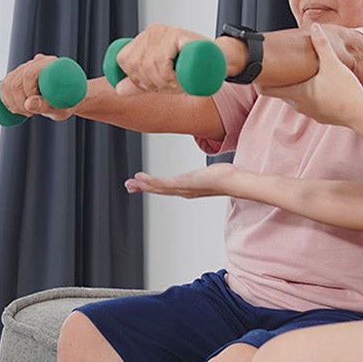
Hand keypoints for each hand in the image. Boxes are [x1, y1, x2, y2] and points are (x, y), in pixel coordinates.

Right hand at [0, 54, 73, 120]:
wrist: (71, 99)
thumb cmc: (68, 102)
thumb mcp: (59, 107)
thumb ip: (45, 106)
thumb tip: (28, 103)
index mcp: (50, 64)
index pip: (29, 73)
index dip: (27, 92)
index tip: (34, 108)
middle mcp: (37, 62)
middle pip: (15, 79)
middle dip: (18, 101)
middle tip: (29, 114)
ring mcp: (27, 68)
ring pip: (7, 83)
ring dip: (11, 102)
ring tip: (25, 112)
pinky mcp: (19, 75)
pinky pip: (4, 85)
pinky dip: (5, 99)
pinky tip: (14, 108)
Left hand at [115, 23, 207, 95]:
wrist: (218, 59)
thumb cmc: (190, 66)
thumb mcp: (160, 76)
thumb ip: (138, 82)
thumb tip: (119, 89)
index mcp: (144, 38)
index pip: (123, 59)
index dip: (135, 78)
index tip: (151, 86)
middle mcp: (153, 31)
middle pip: (137, 64)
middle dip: (151, 84)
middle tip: (170, 86)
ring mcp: (167, 31)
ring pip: (150, 65)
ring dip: (163, 82)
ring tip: (178, 83)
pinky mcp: (180, 34)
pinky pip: (163, 62)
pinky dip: (169, 76)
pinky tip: (179, 80)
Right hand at [125, 164, 239, 198]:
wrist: (233, 181)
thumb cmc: (226, 177)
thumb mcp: (212, 174)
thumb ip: (207, 174)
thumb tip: (212, 170)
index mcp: (188, 188)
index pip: (167, 188)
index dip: (154, 186)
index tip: (142, 184)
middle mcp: (183, 190)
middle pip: (159, 189)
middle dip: (143, 187)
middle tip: (129, 186)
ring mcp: (182, 188)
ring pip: (158, 187)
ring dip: (143, 185)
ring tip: (130, 183)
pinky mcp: (183, 183)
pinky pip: (162, 182)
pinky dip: (150, 181)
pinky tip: (141, 178)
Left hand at [257, 23, 362, 125]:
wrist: (360, 113)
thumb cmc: (345, 90)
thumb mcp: (332, 63)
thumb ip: (321, 45)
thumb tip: (314, 27)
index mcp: (296, 92)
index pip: (267, 89)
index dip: (259, 80)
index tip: (256, 72)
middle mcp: (299, 105)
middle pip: (280, 93)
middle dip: (278, 81)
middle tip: (275, 68)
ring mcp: (309, 112)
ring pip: (295, 99)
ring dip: (293, 88)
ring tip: (294, 75)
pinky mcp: (320, 116)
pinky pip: (308, 104)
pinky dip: (307, 95)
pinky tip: (315, 87)